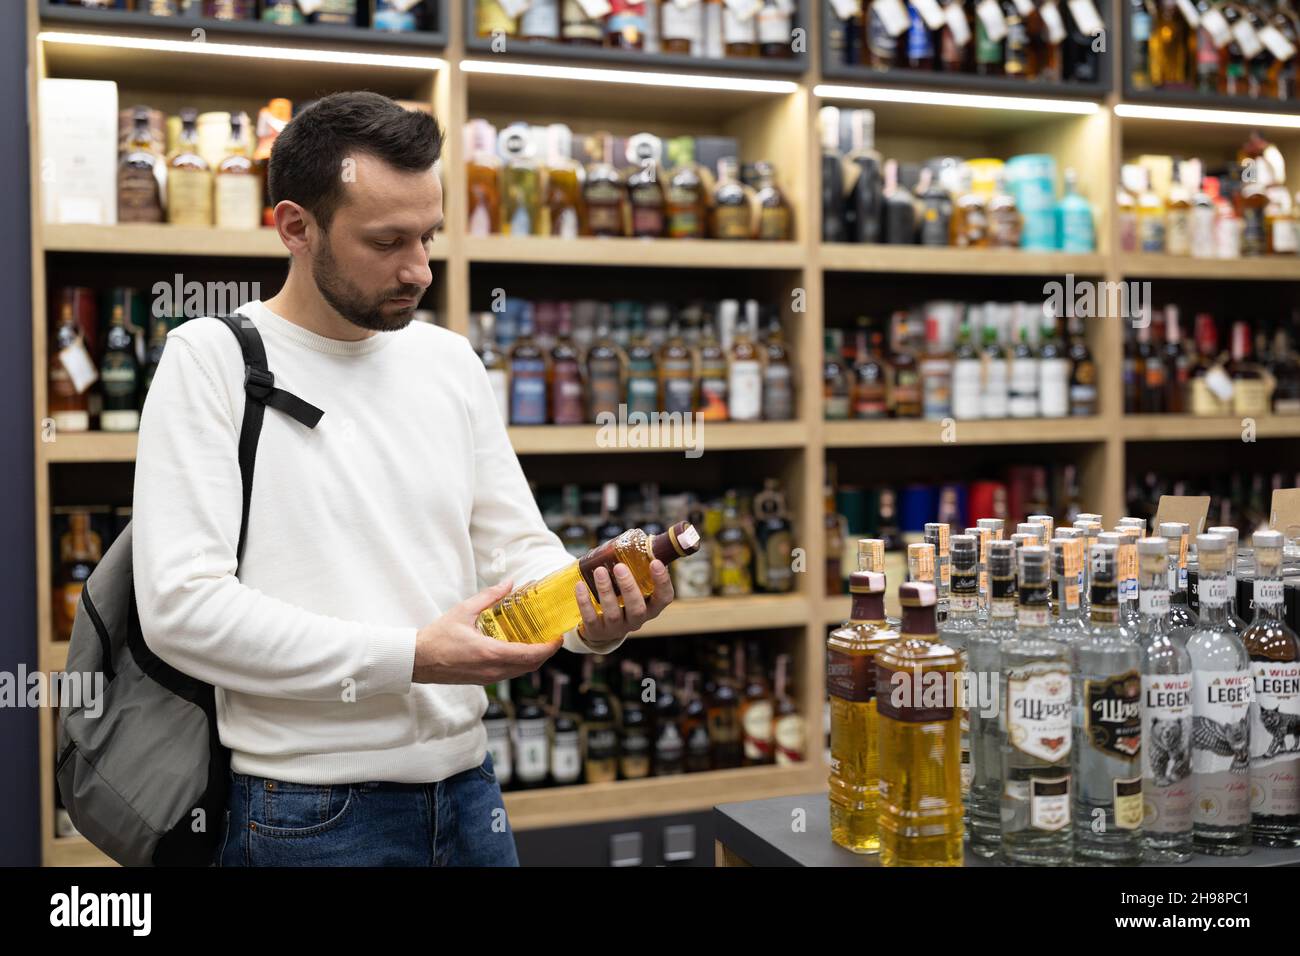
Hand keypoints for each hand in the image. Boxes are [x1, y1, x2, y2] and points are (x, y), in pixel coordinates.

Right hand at [413, 579, 560, 683]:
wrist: (418, 660)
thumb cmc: (438, 636)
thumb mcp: (464, 610)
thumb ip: (489, 596)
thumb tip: (509, 583)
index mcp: (490, 652)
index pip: (529, 654)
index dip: (549, 647)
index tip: (558, 637)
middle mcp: (492, 669)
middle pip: (530, 666)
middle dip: (546, 653)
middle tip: (553, 637)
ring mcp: (487, 678)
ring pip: (520, 672)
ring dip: (533, 659)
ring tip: (539, 641)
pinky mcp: (482, 680)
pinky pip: (509, 674)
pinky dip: (520, 663)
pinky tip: (518, 648)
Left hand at [575, 560, 674, 647]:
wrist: (602, 627)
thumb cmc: (622, 599)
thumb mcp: (634, 589)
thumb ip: (637, 570)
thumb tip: (636, 541)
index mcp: (651, 607)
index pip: (664, 598)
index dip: (662, 581)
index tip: (655, 562)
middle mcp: (637, 620)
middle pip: (637, 608)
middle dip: (628, 587)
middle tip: (619, 567)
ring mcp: (617, 628)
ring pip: (613, 613)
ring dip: (606, 590)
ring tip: (599, 570)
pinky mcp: (597, 631)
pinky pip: (591, 618)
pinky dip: (585, 601)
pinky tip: (580, 585)